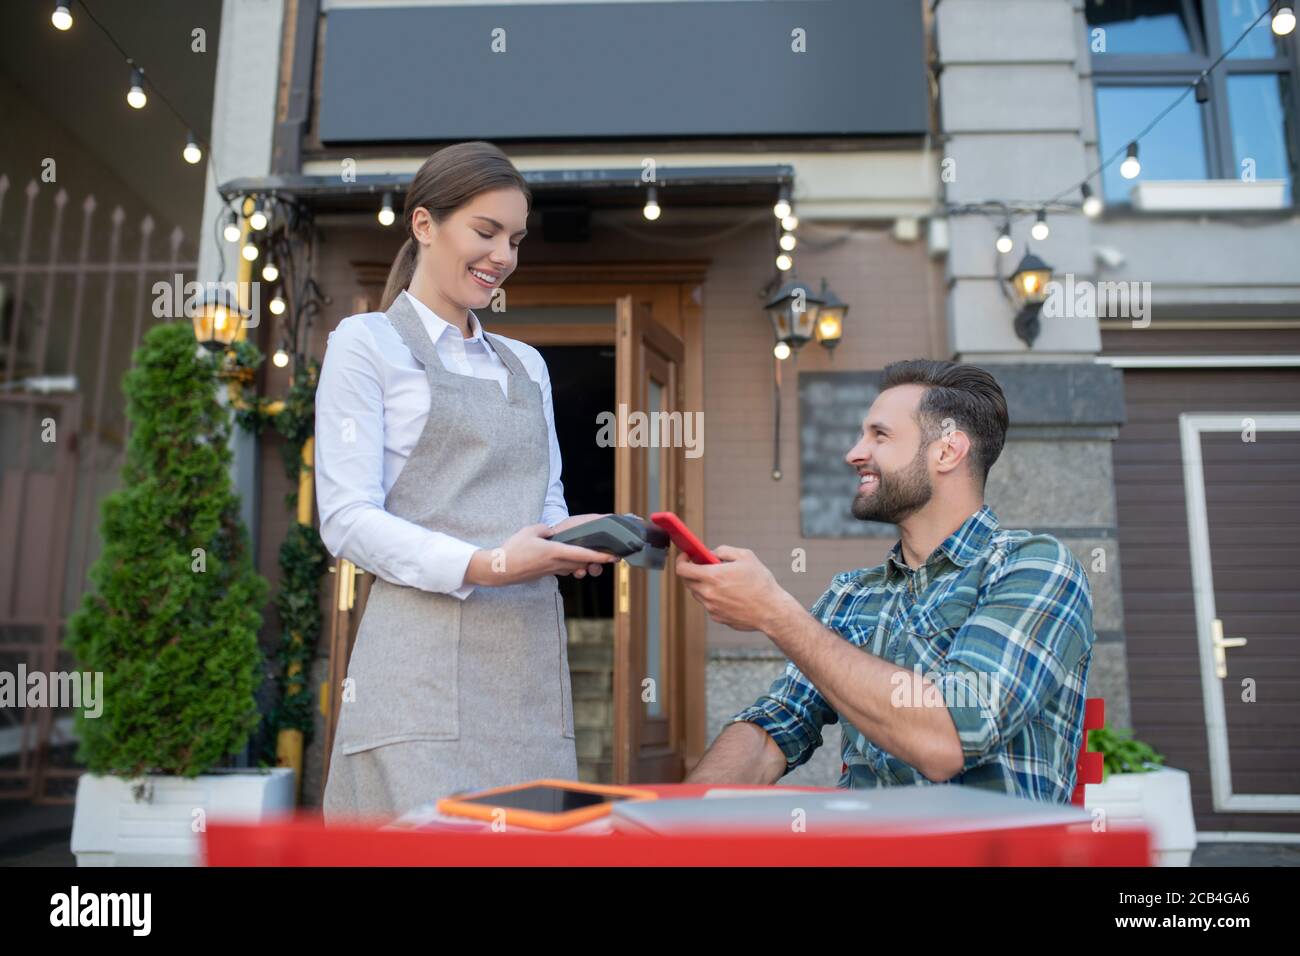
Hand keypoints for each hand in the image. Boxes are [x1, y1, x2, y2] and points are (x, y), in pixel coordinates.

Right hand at [464, 523, 616, 586]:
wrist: (499, 570)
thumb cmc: (513, 550)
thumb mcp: (529, 531)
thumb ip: (544, 529)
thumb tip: (551, 532)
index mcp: (554, 551)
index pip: (582, 554)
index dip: (599, 556)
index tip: (612, 557)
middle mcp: (556, 563)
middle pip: (581, 563)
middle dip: (595, 561)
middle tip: (610, 556)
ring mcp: (551, 571)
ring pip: (573, 568)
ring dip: (582, 564)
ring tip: (593, 559)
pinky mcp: (545, 575)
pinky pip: (562, 570)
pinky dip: (569, 566)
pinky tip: (568, 561)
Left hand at [674, 546, 790, 632]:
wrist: (771, 611)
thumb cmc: (760, 582)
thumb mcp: (745, 556)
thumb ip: (723, 551)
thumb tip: (710, 553)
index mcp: (712, 576)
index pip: (682, 569)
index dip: (681, 561)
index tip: (686, 556)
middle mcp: (708, 593)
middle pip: (687, 581)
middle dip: (692, 571)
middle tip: (703, 565)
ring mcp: (711, 607)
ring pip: (698, 593)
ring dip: (704, 584)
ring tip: (721, 580)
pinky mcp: (717, 617)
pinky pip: (709, 603)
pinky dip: (714, 597)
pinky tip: (729, 594)